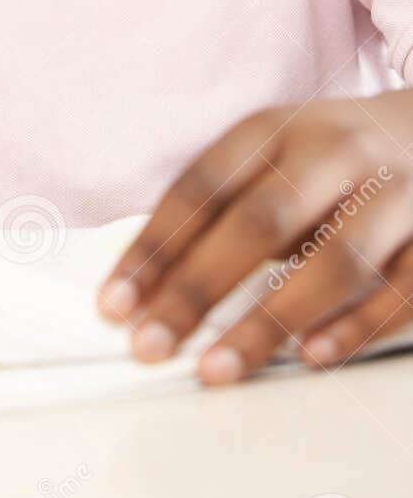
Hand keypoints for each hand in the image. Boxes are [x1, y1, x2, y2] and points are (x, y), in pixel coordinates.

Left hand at [96, 92, 412, 384]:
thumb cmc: (336, 156)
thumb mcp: (275, 156)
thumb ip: (221, 210)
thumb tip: (147, 280)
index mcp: (278, 130)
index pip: (202, 188)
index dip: (154, 248)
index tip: (115, 304)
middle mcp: (335, 154)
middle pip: (258, 223)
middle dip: (196, 291)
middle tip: (151, 345)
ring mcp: (393, 194)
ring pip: (332, 263)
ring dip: (267, 323)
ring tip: (217, 368)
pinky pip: (401, 290)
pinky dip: (353, 328)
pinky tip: (309, 356)